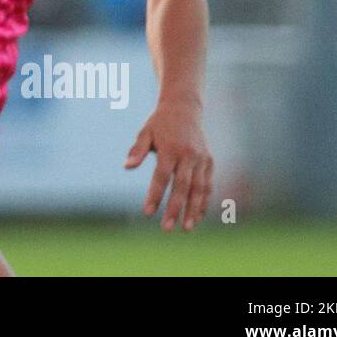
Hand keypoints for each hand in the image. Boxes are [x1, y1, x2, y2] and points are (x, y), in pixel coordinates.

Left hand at [123, 100, 213, 230]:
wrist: (184, 107)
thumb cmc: (160, 123)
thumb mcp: (145, 132)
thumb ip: (137, 150)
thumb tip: (126, 167)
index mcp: (171, 148)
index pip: (162, 177)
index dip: (155, 195)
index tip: (148, 212)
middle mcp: (188, 155)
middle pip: (182, 187)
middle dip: (175, 209)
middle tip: (167, 228)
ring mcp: (201, 159)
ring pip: (199, 189)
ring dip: (193, 210)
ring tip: (186, 228)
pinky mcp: (209, 161)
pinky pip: (207, 185)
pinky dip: (204, 201)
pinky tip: (197, 216)